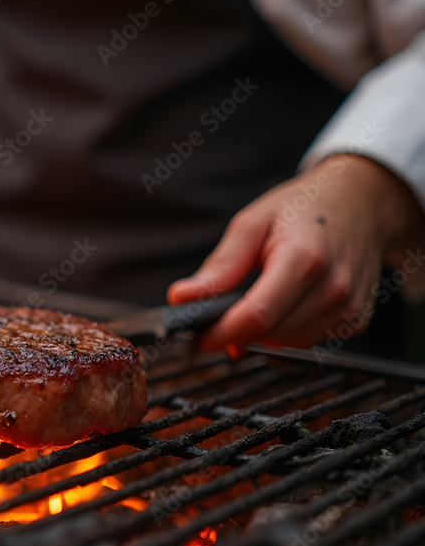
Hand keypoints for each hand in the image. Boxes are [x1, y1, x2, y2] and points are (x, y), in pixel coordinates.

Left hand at [168, 154, 424, 351]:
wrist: (361, 202)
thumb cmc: (306, 207)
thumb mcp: (253, 223)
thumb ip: (220, 265)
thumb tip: (184, 297)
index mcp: (303, 258)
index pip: (257, 316)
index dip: (222, 333)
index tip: (199, 337)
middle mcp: (333, 287)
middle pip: (269, 334)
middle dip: (237, 331)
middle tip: (219, 313)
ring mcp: (349, 306)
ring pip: (287, 343)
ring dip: (262, 331)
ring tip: (255, 298)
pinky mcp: (356, 319)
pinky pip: (308, 340)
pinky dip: (286, 330)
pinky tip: (284, 303)